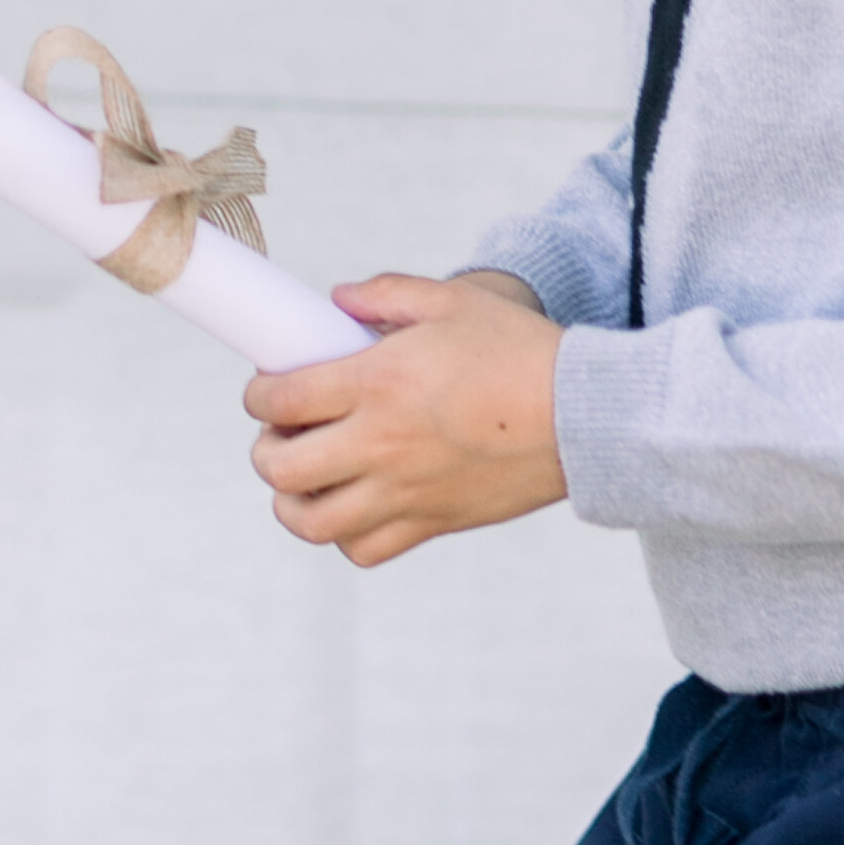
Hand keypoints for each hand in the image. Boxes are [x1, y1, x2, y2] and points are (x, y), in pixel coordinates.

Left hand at [245, 272, 564, 566]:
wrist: (585, 414)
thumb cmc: (521, 351)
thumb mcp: (453, 302)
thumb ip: (386, 294)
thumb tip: (338, 300)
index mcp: (380, 381)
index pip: (282, 400)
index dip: (258, 396)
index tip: (267, 390)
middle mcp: (382, 442)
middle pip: (282, 467)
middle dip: (266, 449)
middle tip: (282, 433)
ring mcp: (405, 491)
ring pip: (312, 521)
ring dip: (292, 501)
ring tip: (305, 478)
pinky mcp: (432, 522)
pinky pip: (363, 549)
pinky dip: (345, 535)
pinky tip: (354, 505)